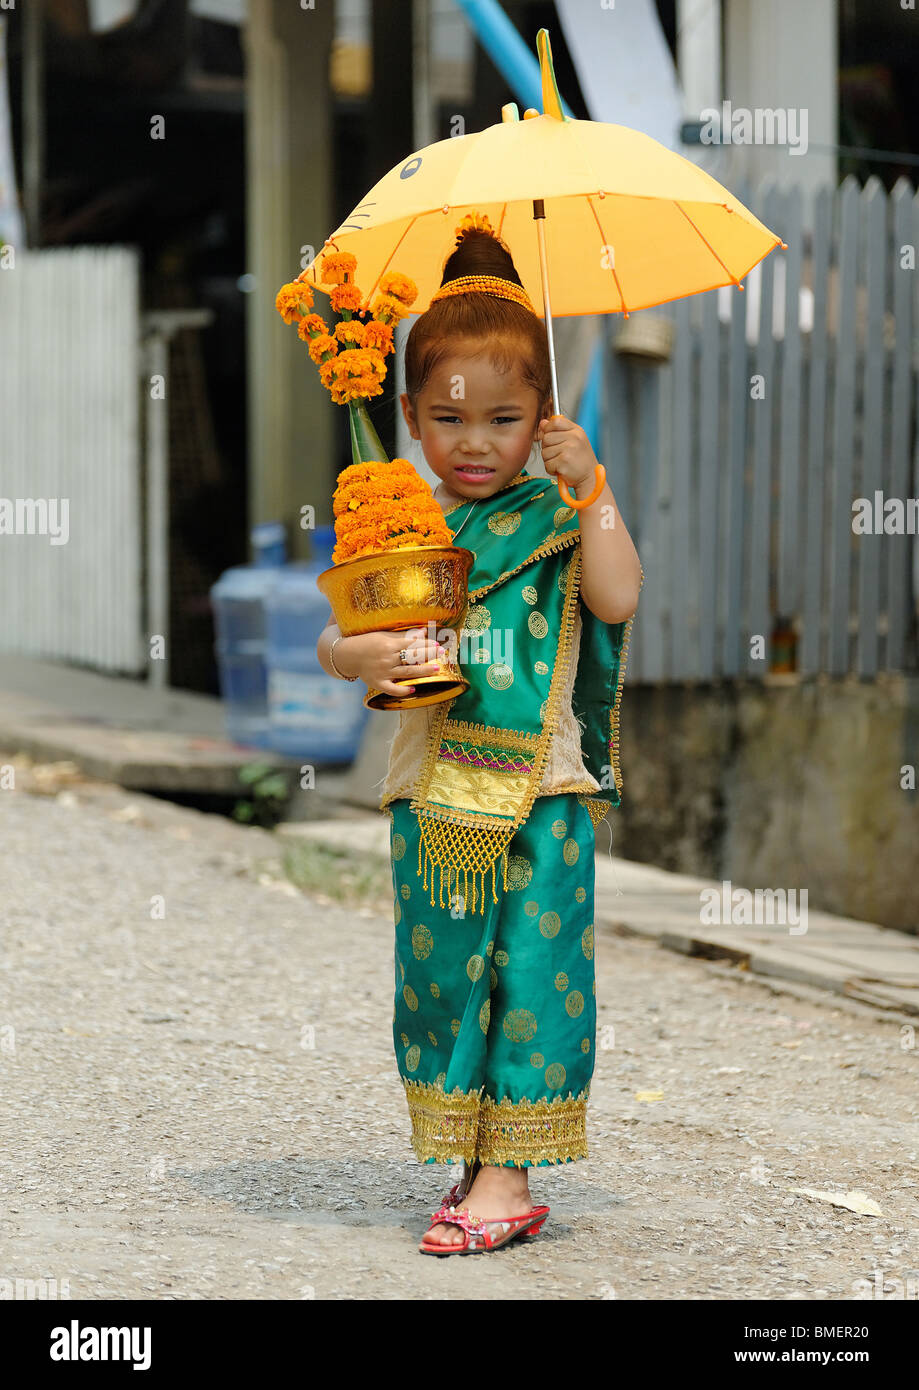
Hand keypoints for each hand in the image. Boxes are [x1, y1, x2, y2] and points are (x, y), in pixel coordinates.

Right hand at [333, 627, 448, 699]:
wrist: (346, 654)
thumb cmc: (367, 642)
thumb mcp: (384, 635)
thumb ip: (404, 635)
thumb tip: (424, 631)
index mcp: (388, 645)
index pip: (411, 644)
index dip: (426, 644)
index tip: (437, 643)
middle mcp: (386, 659)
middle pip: (412, 658)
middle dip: (429, 655)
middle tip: (443, 653)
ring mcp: (382, 672)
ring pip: (407, 673)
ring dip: (423, 671)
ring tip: (437, 669)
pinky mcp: (377, 683)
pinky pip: (392, 689)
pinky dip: (402, 691)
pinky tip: (413, 689)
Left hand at [537, 414, 600, 495]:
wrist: (590, 478)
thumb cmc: (580, 460)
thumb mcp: (573, 440)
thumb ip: (558, 430)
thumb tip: (542, 423)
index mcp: (577, 430)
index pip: (555, 421)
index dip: (548, 429)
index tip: (552, 438)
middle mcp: (574, 438)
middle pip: (546, 437)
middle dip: (548, 448)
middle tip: (559, 455)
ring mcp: (569, 449)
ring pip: (544, 452)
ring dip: (550, 460)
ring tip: (562, 462)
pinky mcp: (564, 462)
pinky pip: (547, 464)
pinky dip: (551, 469)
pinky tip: (561, 469)